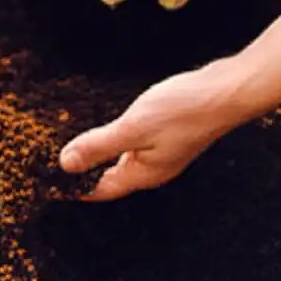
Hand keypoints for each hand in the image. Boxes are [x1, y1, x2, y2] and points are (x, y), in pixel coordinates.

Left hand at [58, 61, 246, 200]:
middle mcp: (155, 169)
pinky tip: (114, 130)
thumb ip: (98, 146)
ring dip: (101, 156)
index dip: (75, 188)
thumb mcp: (133, 128)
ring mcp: (165, 152)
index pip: (101, 189)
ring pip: (125, 161)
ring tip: (78, 149)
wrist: (229, 91)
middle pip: (112, 178)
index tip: (51, 185)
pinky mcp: (172, 134)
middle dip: (85, 174)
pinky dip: (119, 141)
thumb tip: (66, 165)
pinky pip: (137, 145)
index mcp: (144, 174)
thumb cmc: (184, 110)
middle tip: (58, 165)